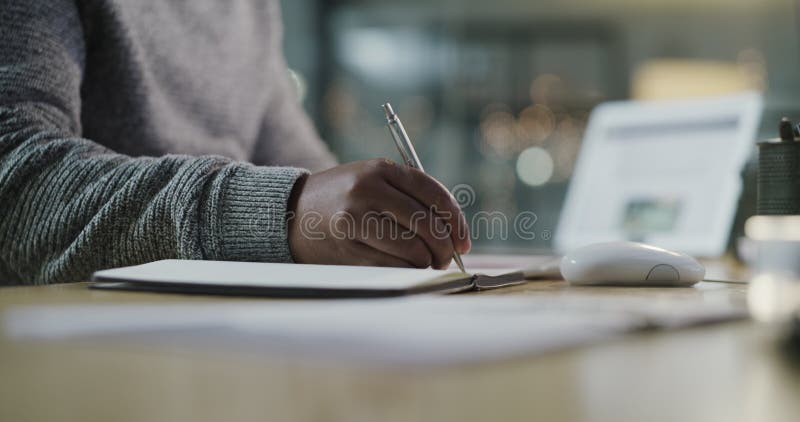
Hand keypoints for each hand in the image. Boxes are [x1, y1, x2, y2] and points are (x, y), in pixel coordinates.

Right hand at [287, 159, 470, 268]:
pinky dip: (408, 269)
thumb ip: (412, 197)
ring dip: (427, 262)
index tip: (463, 240)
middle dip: (445, 248)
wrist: (294, 212)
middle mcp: (368, 190)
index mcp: (381, 169)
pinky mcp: (349, 246)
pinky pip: (395, 265)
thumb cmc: (346, 198)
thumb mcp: (375, 181)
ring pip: (414, 250)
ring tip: (426, 262)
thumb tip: (455, 231)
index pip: (434, 194)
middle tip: (447, 257)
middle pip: (427, 225)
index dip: (456, 221)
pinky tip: (406, 265)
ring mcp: (357, 219)